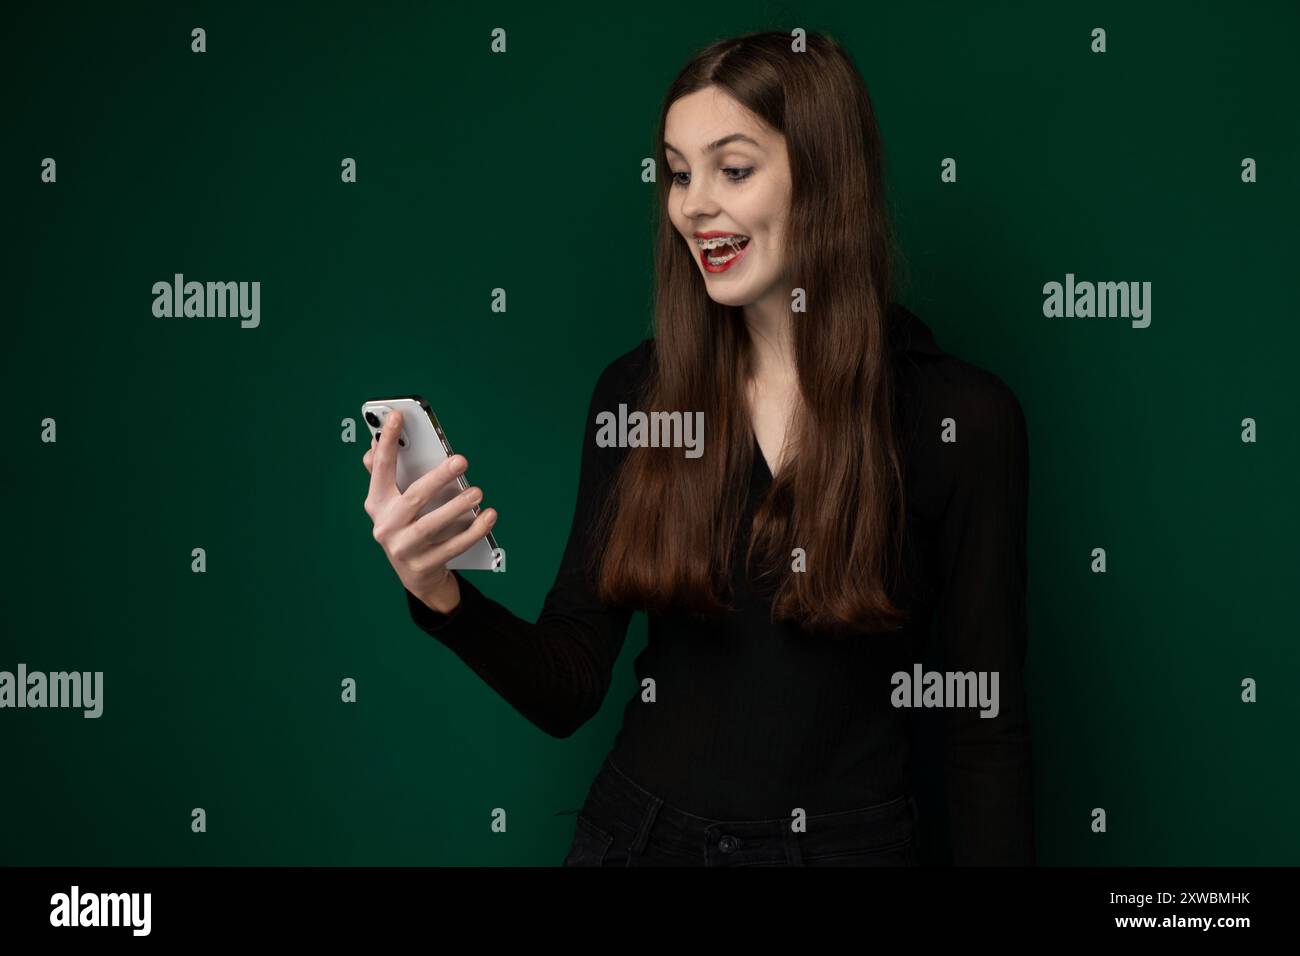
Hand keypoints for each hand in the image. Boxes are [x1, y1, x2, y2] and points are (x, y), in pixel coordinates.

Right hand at [361, 409, 496, 612]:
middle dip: (438, 477)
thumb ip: (386, 474)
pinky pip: (453, 547)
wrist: (417, 575)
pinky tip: (488, 517)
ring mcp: (403, 549)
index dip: (387, 442)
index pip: (380, 469)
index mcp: (377, 503)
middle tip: (462, 460)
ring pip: (432, 526)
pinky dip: (473, 531)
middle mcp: (386, 526)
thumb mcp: (393, 502)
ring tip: (478, 492)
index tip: (398, 416)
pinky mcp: (424, 566)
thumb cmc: (408, 526)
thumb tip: (374, 443)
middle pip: (414, 497)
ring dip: (458, 507)